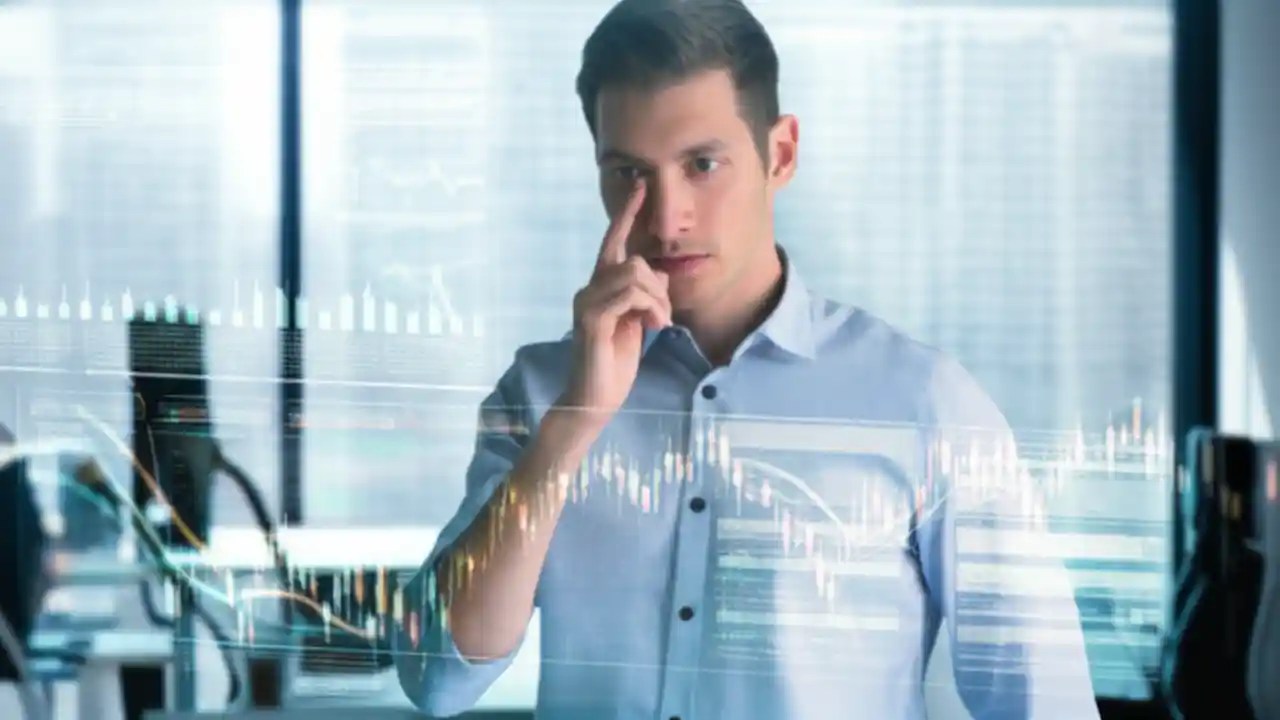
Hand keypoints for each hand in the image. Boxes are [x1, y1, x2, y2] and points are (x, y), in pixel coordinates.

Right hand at [560, 180, 671, 421]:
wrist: (594, 397)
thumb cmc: (615, 362)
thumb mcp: (638, 322)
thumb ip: (646, 296)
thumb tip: (661, 276)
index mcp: (600, 287)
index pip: (613, 242)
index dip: (626, 213)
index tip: (639, 186)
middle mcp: (589, 289)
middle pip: (634, 260)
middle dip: (660, 287)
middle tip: (664, 317)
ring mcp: (587, 302)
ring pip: (635, 274)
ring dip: (658, 301)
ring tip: (658, 324)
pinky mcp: (591, 319)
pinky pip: (630, 294)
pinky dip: (650, 308)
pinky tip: (653, 328)